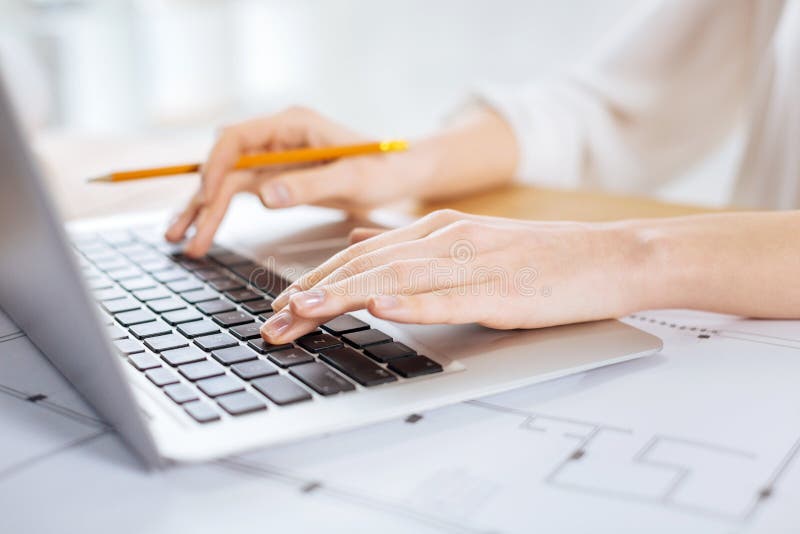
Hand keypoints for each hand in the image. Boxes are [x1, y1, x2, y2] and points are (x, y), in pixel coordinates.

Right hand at [165, 107, 433, 256]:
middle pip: (224, 163)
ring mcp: (274, 157)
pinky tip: (203, 232)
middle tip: (183, 235)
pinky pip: (239, 192)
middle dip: (201, 198)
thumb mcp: (351, 178)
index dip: (215, 169)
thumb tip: (263, 196)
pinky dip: (220, 212)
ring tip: (181, 241)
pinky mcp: (277, 177)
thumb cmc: (383, 170)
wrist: (400, 176)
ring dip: (202, 209)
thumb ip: (308, 185)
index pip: (236, 139)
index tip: (205, 200)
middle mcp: (277, 137)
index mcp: (292, 125)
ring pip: (226, 180)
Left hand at [259, 209, 647, 342]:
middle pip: (367, 265)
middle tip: (274, 322)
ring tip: (305, 310)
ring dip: (347, 295)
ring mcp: (477, 261)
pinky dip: (415, 301)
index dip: (316, 280)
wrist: (608, 256)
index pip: (360, 255)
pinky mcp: (505, 289)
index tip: (281, 306)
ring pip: (400, 277)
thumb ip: (412, 244)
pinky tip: (383, 307)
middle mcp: (449, 238)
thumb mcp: (468, 243)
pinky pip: (453, 295)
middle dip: (314, 294)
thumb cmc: (540, 258)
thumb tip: (359, 242)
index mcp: (438, 229)